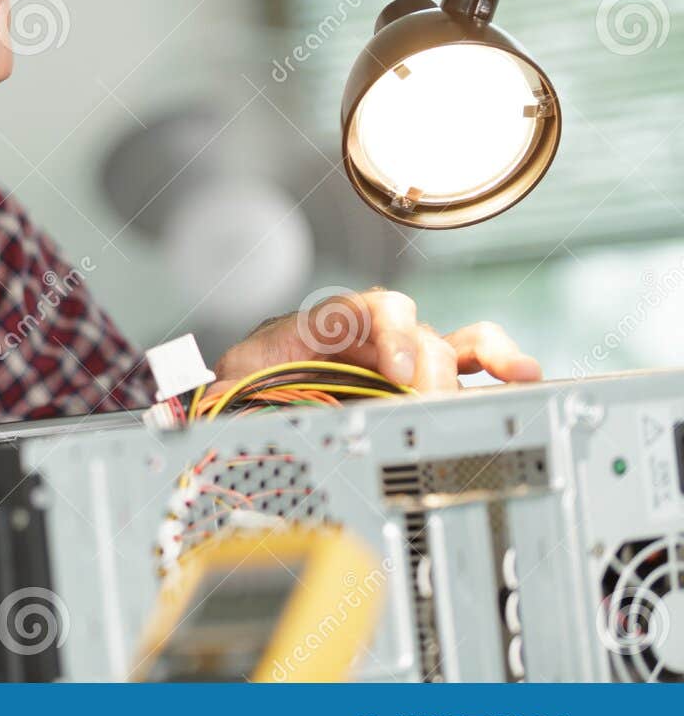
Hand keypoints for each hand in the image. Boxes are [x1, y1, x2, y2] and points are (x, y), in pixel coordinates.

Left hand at [214, 287, 541, 394]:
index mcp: (318, 327)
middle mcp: (365, 335)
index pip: (361, 310)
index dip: (388, 335)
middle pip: (414, 332)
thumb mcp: (230, 382)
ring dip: (486, 356)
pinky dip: (497, 369)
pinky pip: (467, 365)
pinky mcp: (420, 381)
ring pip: (450, 341)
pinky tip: (523, 380)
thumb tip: (192, 404)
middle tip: (433, 406)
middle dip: (430, 367)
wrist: (250, 396)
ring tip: (517, 375)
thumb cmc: (244, 383)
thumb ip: (226, 389)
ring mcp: (398, 355)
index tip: (397, 372)